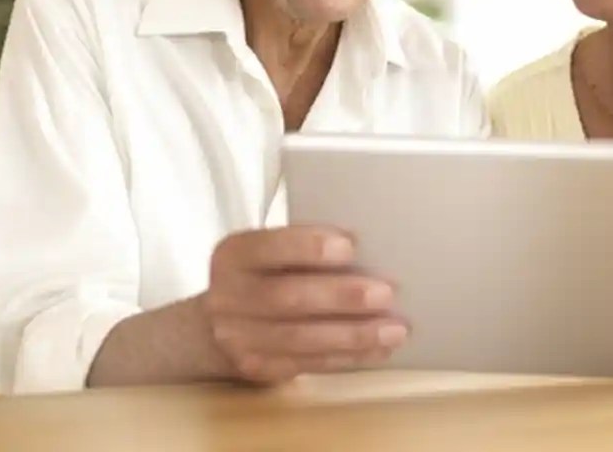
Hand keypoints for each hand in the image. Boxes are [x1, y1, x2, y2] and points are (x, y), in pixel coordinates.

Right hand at [201, 226, 407, 383]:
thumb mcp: (269, 254)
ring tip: (394, 329)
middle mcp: (228, 297)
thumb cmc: (264, 277)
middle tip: (386, 293)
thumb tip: (369, 252)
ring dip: (353, 334)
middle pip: (287, 298)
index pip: (268, 248)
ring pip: (300, 338)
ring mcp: (239, 338)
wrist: (219, 326)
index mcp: (234, 255)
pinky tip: (378, 349)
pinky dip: (348, 357)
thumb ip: (303, 250)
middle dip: (340, 296)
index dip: (308, 246)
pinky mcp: (258, 368)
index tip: (351, 245)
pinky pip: (308, 363)